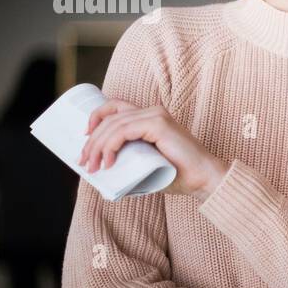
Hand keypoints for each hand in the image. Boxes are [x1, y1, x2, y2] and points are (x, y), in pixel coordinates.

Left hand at [77, 98, 228, 200]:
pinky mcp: (158, 124)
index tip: (84, 137)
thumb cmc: (179, 175)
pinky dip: (111, 145)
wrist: (203, 179)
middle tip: (84, 161)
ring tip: (93, 166)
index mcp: (152, 117)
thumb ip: (130, 159)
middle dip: (92, 140)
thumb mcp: (147, 164)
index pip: (116, 108)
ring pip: (114, 124)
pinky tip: (108, 161)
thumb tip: (102, 167)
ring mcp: (156, 116)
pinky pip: (124, 130)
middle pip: (110, 117)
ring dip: (97, 145)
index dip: (96, 118)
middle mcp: (153, 112)